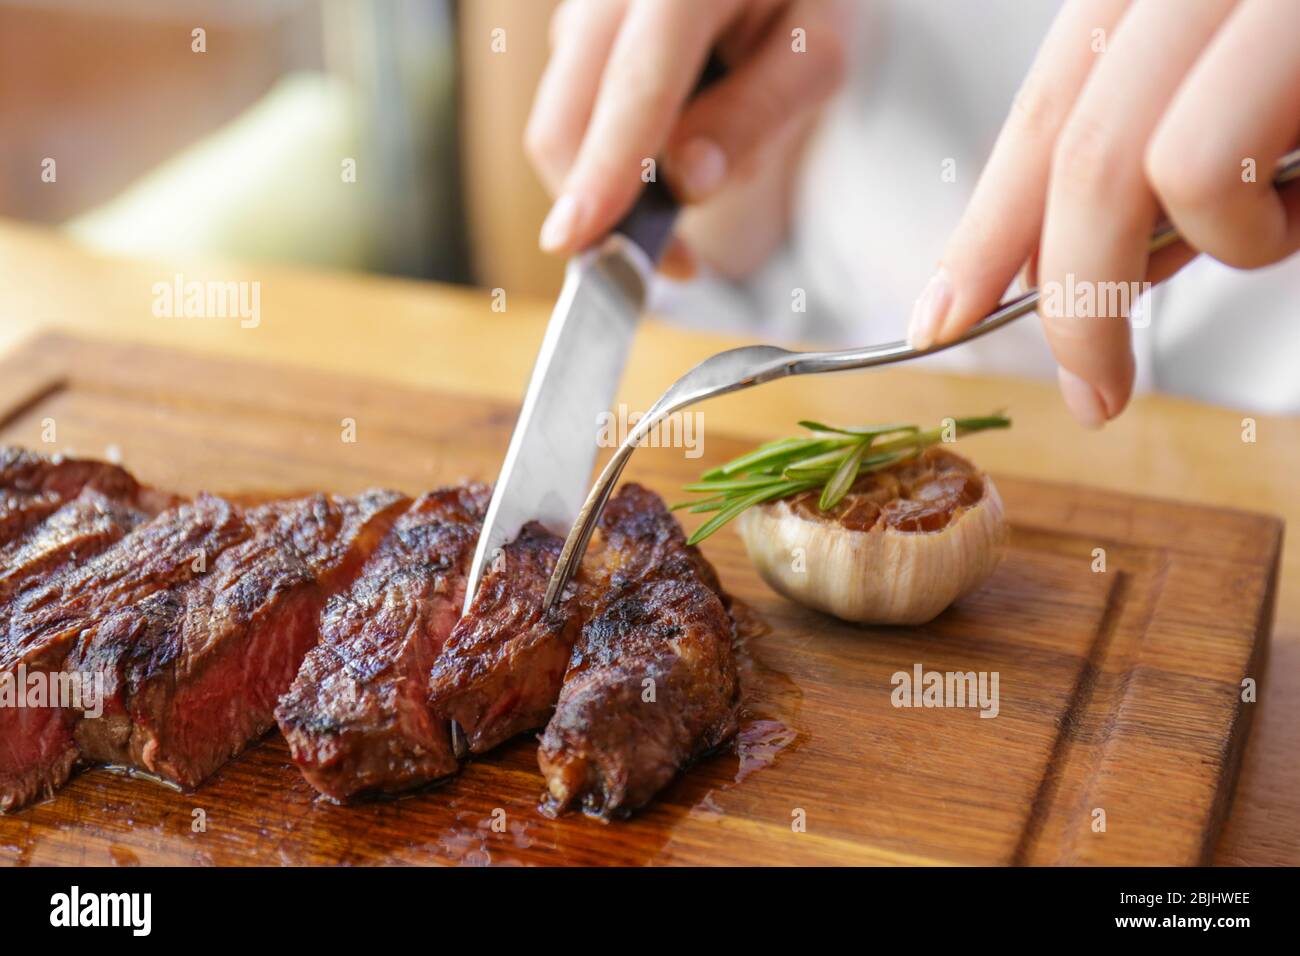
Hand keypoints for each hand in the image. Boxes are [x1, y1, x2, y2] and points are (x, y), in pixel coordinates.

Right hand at [525, 0, 846, 275]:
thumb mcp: (813, 53)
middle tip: (678, 263)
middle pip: (565, 118)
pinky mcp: (573, 36)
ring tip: (697, 190)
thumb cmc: (797, 3)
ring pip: (561, 125)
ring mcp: (582, 10)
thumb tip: (686, 180)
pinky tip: (672, 152)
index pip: (635, 84)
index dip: (606, 168)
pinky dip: (610, 160)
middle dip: (598, 206)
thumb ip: (756, 113)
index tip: (582, 238)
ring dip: (612, 187)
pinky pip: (574, 116)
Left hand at [910, 0, 1299, 426]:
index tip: (940, 313)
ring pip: (1141, 162)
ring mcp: (1259, 4)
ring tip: (1288, 220)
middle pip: (1074, 142)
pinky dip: (1252, 226)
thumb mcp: (1258, 103)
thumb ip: (1172, 150)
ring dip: (1211, 244)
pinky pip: (1208, 164)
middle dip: (1069, 296)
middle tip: (1091, 390)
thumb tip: (1071, 263)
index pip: (1049, 101)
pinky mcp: (1296, 42)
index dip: (984, 222)